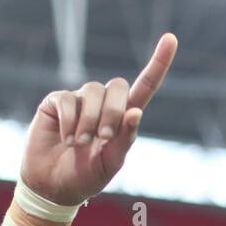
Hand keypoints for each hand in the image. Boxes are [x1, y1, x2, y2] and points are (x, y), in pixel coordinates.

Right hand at [20, 32, 177, 206]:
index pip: (144, 86)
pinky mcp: (57, 102)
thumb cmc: (86, 177)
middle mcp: (103, 104)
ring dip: (89, 121)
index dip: (158, 64)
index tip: (171, 39)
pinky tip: (65, 139)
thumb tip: (136, 112)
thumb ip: (125, 138)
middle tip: (103, 138)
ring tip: (80, 144)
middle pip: (118, 86)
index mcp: (123, 118)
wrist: (53, 186)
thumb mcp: (111, 162)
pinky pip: (67, 100)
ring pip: (92, 91)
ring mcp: (80, 100)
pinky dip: (68, 122)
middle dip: (113, 112)